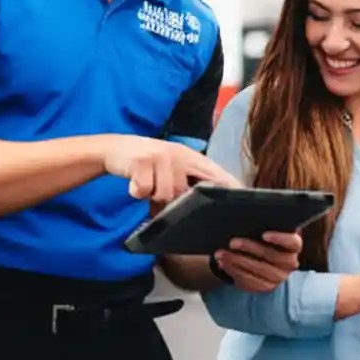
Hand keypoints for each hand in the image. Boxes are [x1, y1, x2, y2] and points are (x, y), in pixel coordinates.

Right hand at [102, 135, 239, 201]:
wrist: (115, 148)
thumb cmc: (149, 165)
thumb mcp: (173, 169)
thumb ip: (190, 186)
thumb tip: (208, 212)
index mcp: (193, 158)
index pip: (219, 176)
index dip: (232, 190)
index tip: (244, 207)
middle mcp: (181, 154)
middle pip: (187, 195)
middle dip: (173, 203)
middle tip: (160, 194)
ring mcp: (161, 156)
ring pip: (164, 195)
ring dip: (152, 197)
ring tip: (147, 183)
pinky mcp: (141, 161)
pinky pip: (145, 191)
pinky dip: (137, 192)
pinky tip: (134, 183)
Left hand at [215, 231, 302, 292]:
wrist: (259, 255)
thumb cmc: (263, 236)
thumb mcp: (267, 228)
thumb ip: (265, 223)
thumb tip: (249, 213)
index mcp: (294, 246)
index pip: (292, 242)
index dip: (280, 239)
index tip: (264, 234)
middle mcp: (290, 263)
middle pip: (272, 256)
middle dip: (250, 248)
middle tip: (232, 242)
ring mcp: (279, 277)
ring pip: (259, 270)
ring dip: (238, 262)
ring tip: (221, 254)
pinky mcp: (266, 287)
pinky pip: (251, 281)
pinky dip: (235, 272)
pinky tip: (224, 264)